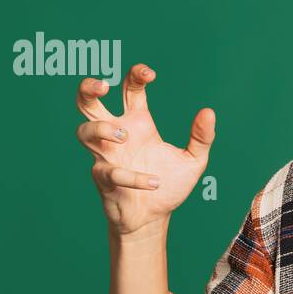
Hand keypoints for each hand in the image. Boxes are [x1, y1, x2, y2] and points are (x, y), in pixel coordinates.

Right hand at [75, 63, 214, 235]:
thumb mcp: (193, 161)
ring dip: (100, 128)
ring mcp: (107, 155)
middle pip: (87, 102)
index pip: (130, 89)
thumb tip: (208, 112)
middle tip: (103, 85)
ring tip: (124, 136)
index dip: (136, 75)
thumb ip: (201, 137)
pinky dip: (133, 177)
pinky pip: (111, 172)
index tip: (150, 74)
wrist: (154, 219)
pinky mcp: (104, 178)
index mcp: (138, 122)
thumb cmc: (169, 185)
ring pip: (84, 131)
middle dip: (89, 88)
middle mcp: (118, 134)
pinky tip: (155, 182)